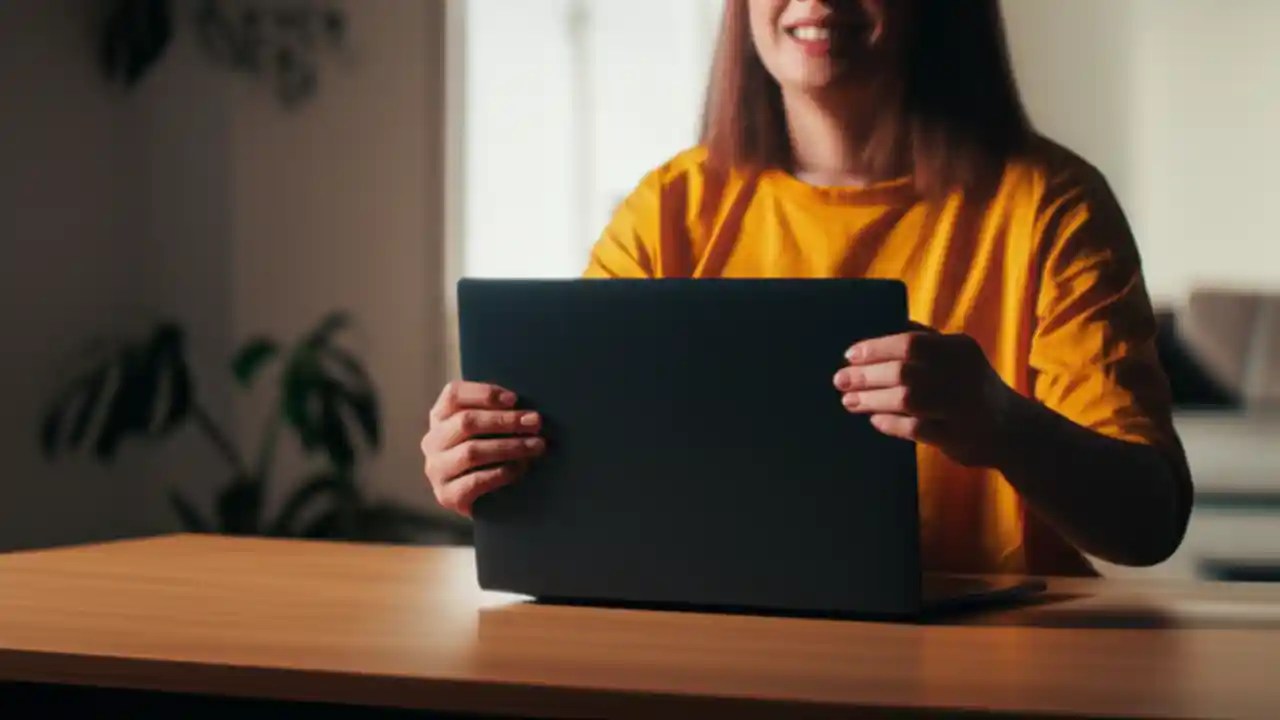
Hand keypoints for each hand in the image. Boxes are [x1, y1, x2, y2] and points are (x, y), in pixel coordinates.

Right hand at [421, 380, 544, 516]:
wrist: (485, 502)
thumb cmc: (492, 455)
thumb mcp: (490, 429)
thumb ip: (498, 413)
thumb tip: (527, 412)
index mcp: (440, 417)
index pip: (453, 394)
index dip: (484, 393)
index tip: (514, 399)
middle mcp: (433, 441)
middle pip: (466, 422)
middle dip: (505, 421)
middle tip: (535, 422)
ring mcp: (436, 470)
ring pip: (472, 451)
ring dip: (510, 446)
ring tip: (536, 445)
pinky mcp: (447, 496)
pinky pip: (476, 481)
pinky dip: (502, 473)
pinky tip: (521, 468)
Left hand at [832, 326, 1019, 467]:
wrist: (1013, 430)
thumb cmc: (972, 386)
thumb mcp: (959, 356)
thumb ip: (927, 338)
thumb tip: (886, 322)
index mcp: (960, 348)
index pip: (911, 342)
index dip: (876, 348)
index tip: (850, 355)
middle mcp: (963, 375)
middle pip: (904, 371)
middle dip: (866, 375)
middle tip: (840, 380)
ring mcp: (962, 407)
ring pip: (907, 399)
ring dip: (872, 400)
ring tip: (850, 400)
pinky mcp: (958, 437)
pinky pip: (915, 429)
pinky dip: (890, 423)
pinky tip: (875, 420)